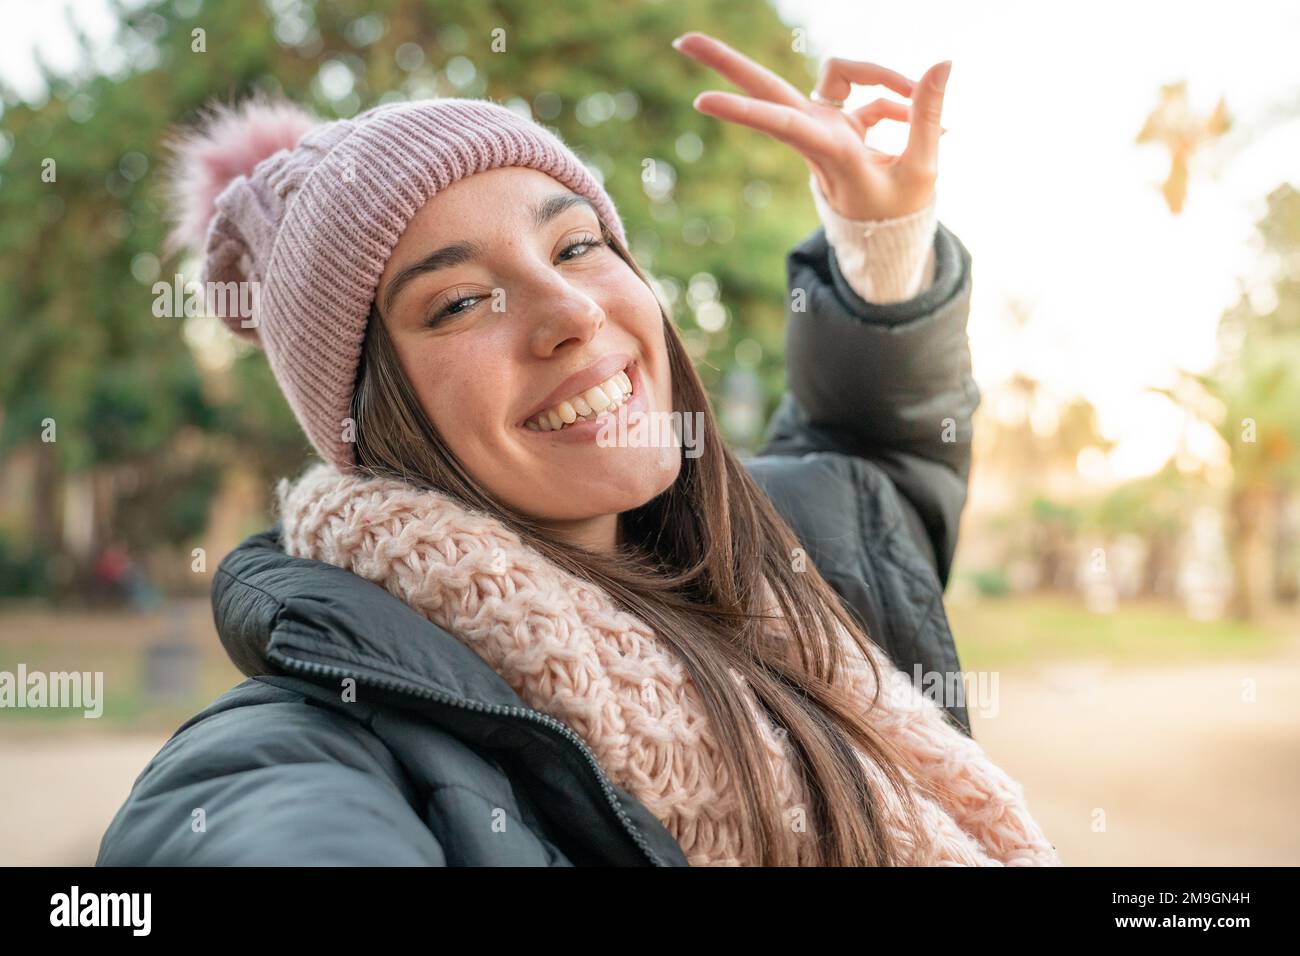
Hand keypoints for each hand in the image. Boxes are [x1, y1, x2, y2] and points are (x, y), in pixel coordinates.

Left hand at [671, 31, 949, 220]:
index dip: (744, 110)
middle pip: (767, 87)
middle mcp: (817, 133)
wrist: (886, 233)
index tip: (700, 100)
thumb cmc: (897, 211)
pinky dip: (903, 101)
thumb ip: (926, 115)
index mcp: (828, 153)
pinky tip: (937, 124)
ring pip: (841, 71)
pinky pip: (873, 91)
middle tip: (683, 40)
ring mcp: (827, 122)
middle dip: (727, 63)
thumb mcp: (921, 170)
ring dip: (887, 77)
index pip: (782, 124)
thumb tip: (943, 62)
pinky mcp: (842, 117)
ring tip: (931, 108)